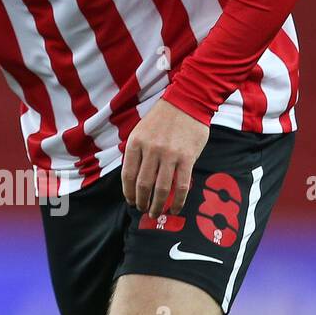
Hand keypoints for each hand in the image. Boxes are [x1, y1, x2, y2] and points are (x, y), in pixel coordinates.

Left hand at [122, 100, 208, 217]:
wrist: (187, 101)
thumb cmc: (162, 118)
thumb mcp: (140, 130)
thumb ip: (136, 152)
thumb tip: (133, 178)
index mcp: (136, 143)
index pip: (128, 175)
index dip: (128, 192)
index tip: (130, 201)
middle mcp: (151, 150)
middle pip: (143, 184)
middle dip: (141, 201)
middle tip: (143, 209)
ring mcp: (169, 154)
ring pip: (161, 188)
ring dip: (157, 205)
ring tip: (156, 213)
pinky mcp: (187, 158)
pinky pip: (181, 185)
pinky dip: (178, 201)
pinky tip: (175, 209)